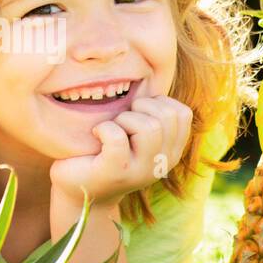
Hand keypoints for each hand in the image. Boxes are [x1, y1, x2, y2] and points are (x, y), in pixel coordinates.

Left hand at [49, 96, 193, 209]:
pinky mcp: (116, 173)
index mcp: (172, 151)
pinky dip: (103, 129)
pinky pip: (116, 137)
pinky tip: (96, 135)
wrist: (79, 190)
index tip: (138, 114)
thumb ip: (151, 114)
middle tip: (121, 122)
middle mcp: (163, 163)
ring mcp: (142, 171)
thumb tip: (150, 71)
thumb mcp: (136, 133)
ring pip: (148, 126)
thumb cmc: (106, 152)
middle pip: (166, 117)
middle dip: (140, 108)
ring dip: (123, 119)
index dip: (158, 103)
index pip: (182, 113)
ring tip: (111, 130)